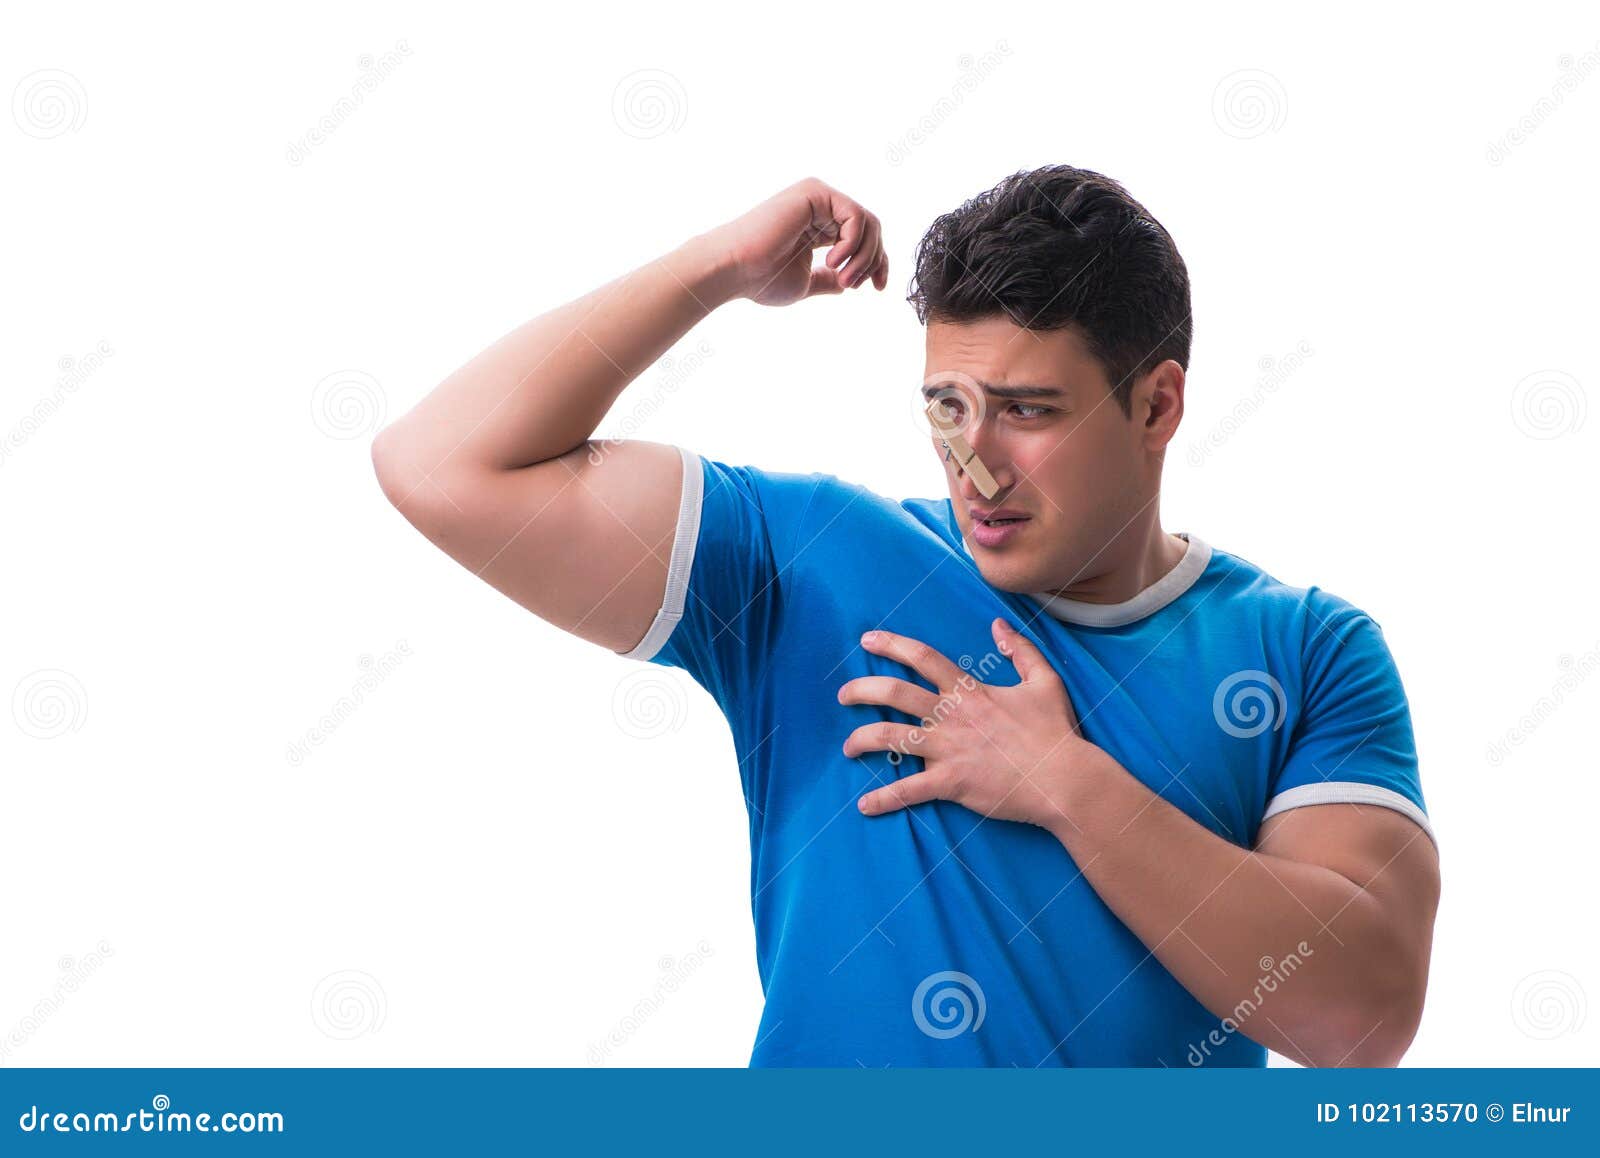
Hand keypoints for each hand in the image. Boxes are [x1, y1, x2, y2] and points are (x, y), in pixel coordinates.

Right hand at [703, 177, 886, 306]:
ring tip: (843, 278)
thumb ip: (826, 281)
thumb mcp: (805, 283)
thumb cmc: (761, 279)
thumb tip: (846, 284)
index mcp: (818, 228)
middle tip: (855, 285)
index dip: (877, 263)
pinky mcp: (815, 192)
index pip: (863, 239)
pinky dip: (852, 242)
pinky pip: (855, 215)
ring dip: (863, 256)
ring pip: (867, 222)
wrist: (735, 269)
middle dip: (873, 260)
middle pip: (871, 228)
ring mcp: (818, 198)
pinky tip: (832, 260)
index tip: (879, 288)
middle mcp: (820, 209)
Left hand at [837, 618, 1094, 830]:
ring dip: (862, 740)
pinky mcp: (951, 782)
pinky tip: (864, 805)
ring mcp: (948, 749)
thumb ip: (1020, 650)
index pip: (923, 658)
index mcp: (970, 691)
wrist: (1065, 779)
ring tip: (847, 747)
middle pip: (894, 692)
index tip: (867, 640)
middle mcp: (952, 715)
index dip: (891, 645)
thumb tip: (998, 625)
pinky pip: (908, 791)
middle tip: (843, 695)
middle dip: (861, 690)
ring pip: (890, 737)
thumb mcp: (1044, 682)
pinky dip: (883, 799)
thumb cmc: (1055, 733)